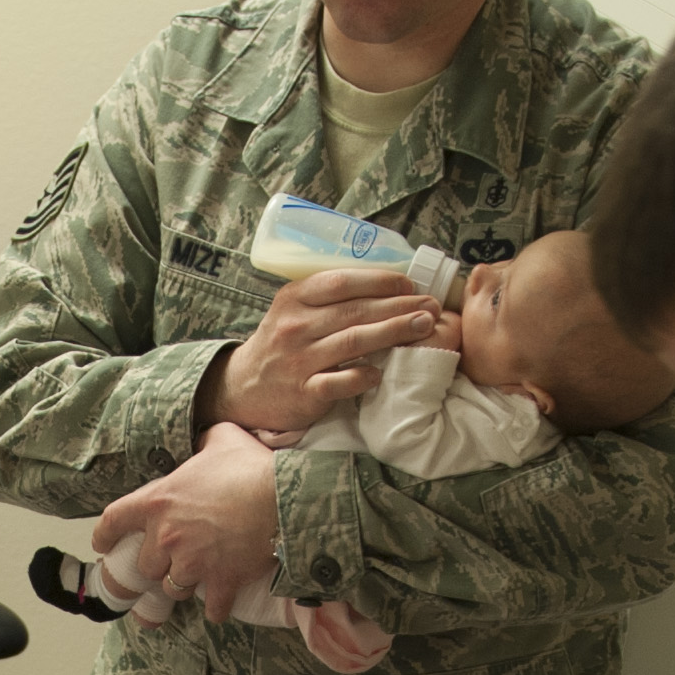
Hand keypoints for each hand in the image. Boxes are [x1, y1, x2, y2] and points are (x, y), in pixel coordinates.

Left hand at [88, 423, 280, 608]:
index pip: (113, 521)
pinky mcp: (221, 582)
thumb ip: (205, 441)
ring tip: (201, 573)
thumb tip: (207, 441)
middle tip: (179, 555)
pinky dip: (217, 607)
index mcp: (158, 501)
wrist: (283, 497)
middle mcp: (167, 537)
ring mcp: (192, 563)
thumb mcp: (222, 439)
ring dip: (185, 584)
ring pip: (174, 588)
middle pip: (146, 566)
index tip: (103, 545)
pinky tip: (224, 600)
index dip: (105, 535)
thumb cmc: (250, 467)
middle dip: (160, 564)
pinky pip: (212, 608)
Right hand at [200, 266, 440, 433]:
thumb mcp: (293, 309)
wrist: (243, 387)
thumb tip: (385, 282)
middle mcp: (295, 326)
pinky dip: (364, 377)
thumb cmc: (281, 343)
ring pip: (353, 342)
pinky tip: (382, 372)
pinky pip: (340, 383)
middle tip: (431, 306)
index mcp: (294, 298)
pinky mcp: (303, 393)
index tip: (409, 285)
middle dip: (399, 307)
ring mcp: (298, 360)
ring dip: (394, 333)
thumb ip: (328, 296)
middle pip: (356, 311)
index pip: (342, 282)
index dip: (380, 281)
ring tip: (424, 328)